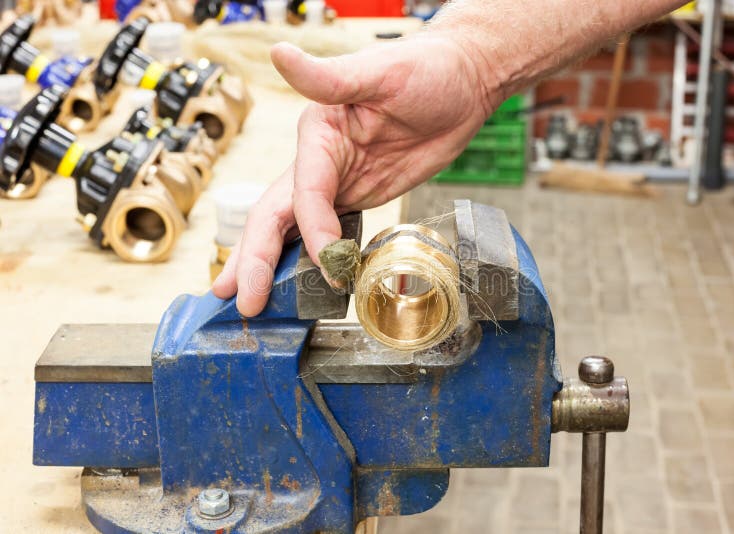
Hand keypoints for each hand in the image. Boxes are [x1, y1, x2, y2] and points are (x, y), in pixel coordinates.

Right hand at [212, 34, 499, 316]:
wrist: (466, 83)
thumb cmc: (425, 68)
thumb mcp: (378, 71)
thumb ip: (327, 77)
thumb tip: (280, 54)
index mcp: (317, 133)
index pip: (304, 191)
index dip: (312, 231)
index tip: (330, 264)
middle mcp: (318, 162)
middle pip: (276, 216)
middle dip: (255, 259)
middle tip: (236, 300)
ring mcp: (338, 183)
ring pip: (293, 230)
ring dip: (268, 266)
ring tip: (247, 301)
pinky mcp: (360, 197)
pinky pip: (329, 235)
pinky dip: (309, 261)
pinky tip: (296, 285)